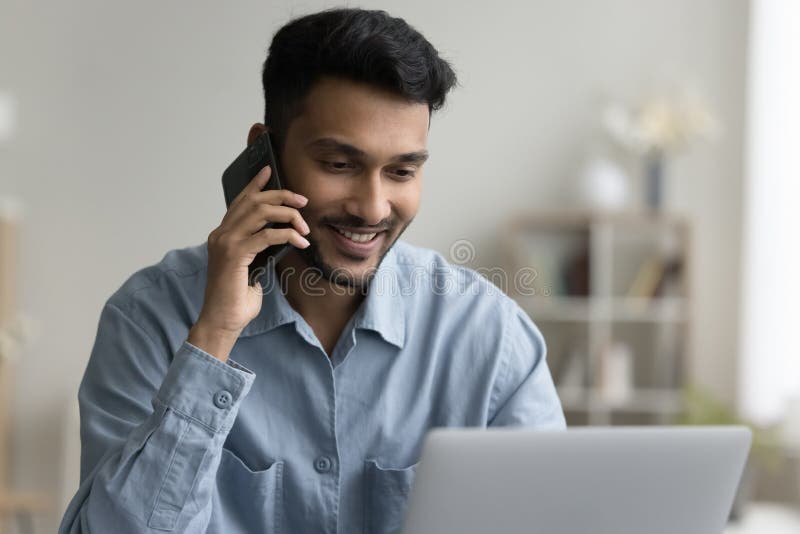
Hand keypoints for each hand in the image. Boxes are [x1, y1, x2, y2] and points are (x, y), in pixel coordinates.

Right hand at [190, 165, 309, 359]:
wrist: (223, 321)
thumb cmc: (237, 299)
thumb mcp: (252, 268)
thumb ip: (260, 249)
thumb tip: (281, 237)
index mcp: (222, 235)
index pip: (240, 201)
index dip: (255, 184)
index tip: (269, 170)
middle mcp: (221, 234)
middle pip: (253, 201)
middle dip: (281, 196)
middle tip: (302, 201)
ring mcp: (225, 242)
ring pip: (260, 212)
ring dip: (287, 214)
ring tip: (304, 225)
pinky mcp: (235, 254)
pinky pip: (267, 234)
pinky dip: (287, 234)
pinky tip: (300, 241)